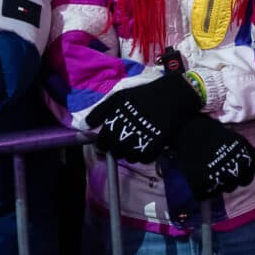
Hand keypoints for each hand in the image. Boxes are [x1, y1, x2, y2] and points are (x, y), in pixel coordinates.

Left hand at [90, 72, 204, 162]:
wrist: (172, 95)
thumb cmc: (143, 96)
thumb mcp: (117, 98)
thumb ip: (98, 113)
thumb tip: (82, 127)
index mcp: (115, 124)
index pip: (102, 143)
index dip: (104, 143)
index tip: (109, 140)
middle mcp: (126, 135)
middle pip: (115, 153)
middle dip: (117, 149)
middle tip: (125, 140)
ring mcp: (141, 141)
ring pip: (130, 158)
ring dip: (131, 153)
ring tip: (136, 143)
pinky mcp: (156, 146)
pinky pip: (145, 159)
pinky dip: (145, 155)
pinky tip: (147, 146)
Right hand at [168, 113, 254, 199]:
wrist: (190, 131)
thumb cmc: (218, 136)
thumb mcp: (242, 143)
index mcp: (243, 161)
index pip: (249, 177)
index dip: (244, 172)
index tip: (235, 165)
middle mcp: (232, 172)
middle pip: (237, 185)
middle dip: (232, 178)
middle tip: (222, 167)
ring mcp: (215, 179)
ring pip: (223, 190)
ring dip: (218, 184)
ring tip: (211, 169)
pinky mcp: (199, 185)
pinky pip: (205, 195)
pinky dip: (203, 189)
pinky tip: (201, 176)